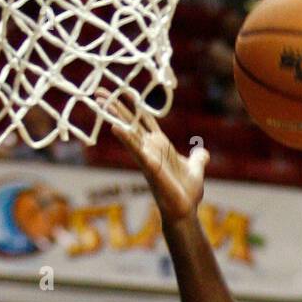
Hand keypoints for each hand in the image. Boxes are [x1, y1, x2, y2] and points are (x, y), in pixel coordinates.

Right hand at [102, 92, 207, 224]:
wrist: (186, 210)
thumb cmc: (187, 193)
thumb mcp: (196, 169)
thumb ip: (197, 158)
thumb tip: (203, 153)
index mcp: (160, 145)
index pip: (144, 120)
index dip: (134, 105)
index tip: (122, 90)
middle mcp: (150, 148)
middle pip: (131, 122)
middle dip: (116, 106)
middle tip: (99, 91)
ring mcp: (148, 157)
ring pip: (129, 131)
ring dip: (115, 116)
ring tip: (101, 102)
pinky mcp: (150, 166)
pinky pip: (136, 150)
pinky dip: (127, 138)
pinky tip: (115, 127)